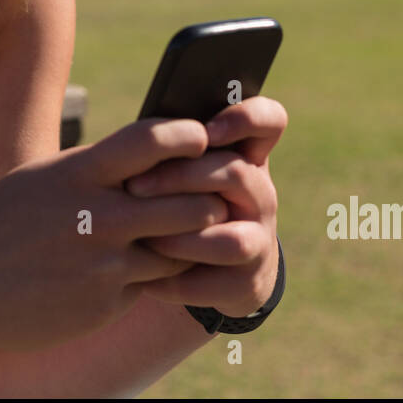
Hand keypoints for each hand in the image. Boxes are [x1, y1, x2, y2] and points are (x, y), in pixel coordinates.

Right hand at [0, 118, 232, 353]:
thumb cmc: (2, 224)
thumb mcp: (41, 178)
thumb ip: (95, 165)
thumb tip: (152, 144)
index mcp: (78, 174)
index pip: (153, 140)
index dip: (190, 136)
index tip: (203, 138)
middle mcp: (98, 217)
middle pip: (188, 203)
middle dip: (208, 200)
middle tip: (213, 195)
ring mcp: (105, 264)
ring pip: (179, 250)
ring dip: (186, 243)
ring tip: (179, 233)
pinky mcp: (106, 303)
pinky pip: (150, 285)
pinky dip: (148, 277)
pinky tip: (128, 270)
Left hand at [124, 95, 286, 317]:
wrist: (207, 268)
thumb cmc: (179, 201)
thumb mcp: (179, 169)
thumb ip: (170, 149)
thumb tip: (133, 137)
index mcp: (245, 156)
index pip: (269, 120)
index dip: (245, 119)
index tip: (206, 132)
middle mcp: (259, 196)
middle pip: (236, 174)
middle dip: (180, 178)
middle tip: (133, 187)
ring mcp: (259, 240)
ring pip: (230, 240)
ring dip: (180, 238)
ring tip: (142, 238)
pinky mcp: (246, 283)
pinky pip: (210, 282)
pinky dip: (171, 280)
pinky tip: (142, 278)